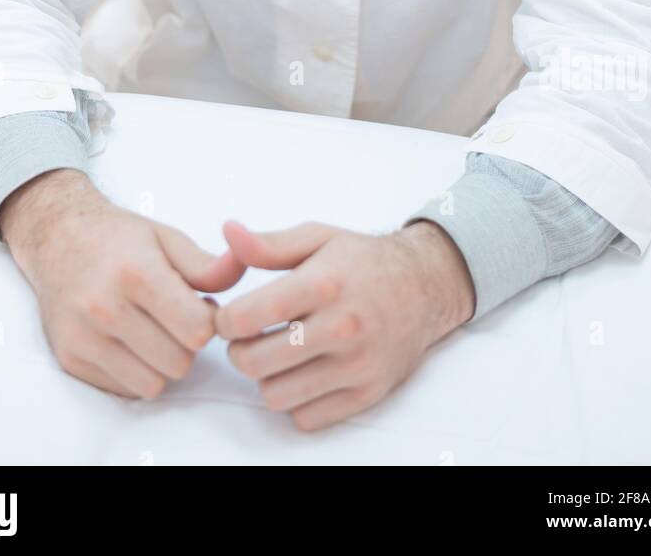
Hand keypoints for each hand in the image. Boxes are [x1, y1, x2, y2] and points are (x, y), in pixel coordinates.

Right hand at [0, 169, 246, 399]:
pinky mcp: (70, 359)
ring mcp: (84, 338)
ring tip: (154, 331)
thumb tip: (242, 272)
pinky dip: (136, 372)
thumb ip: (209, 265)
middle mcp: (105, 308)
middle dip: (186, 344)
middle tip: (175, 319)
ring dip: (163, 364)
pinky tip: (130, 341)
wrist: (57, 238)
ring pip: (154, 384)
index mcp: (137, 273)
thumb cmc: (119, 238)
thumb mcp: (167, 238)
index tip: (199, 306)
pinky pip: (125, 390)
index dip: (208, 322)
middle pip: (179, 362)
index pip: (197, 330)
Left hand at [214, 217, 475, 430]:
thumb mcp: (318, 238)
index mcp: (324, 284)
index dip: (224, 321)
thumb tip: (228, 232)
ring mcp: (356, 366)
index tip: (230, 317)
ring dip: (268, 378)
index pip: (247, 318)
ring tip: (278, 354)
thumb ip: (268, 244)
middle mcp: (341, 327)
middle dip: (240, 351)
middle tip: (249, 338)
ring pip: (276, 396)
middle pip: (254, 364)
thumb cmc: (364, 261)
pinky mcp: (367, 393)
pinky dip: (297, 400)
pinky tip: (305, 372)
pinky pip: (306, 417)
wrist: (425, 286)